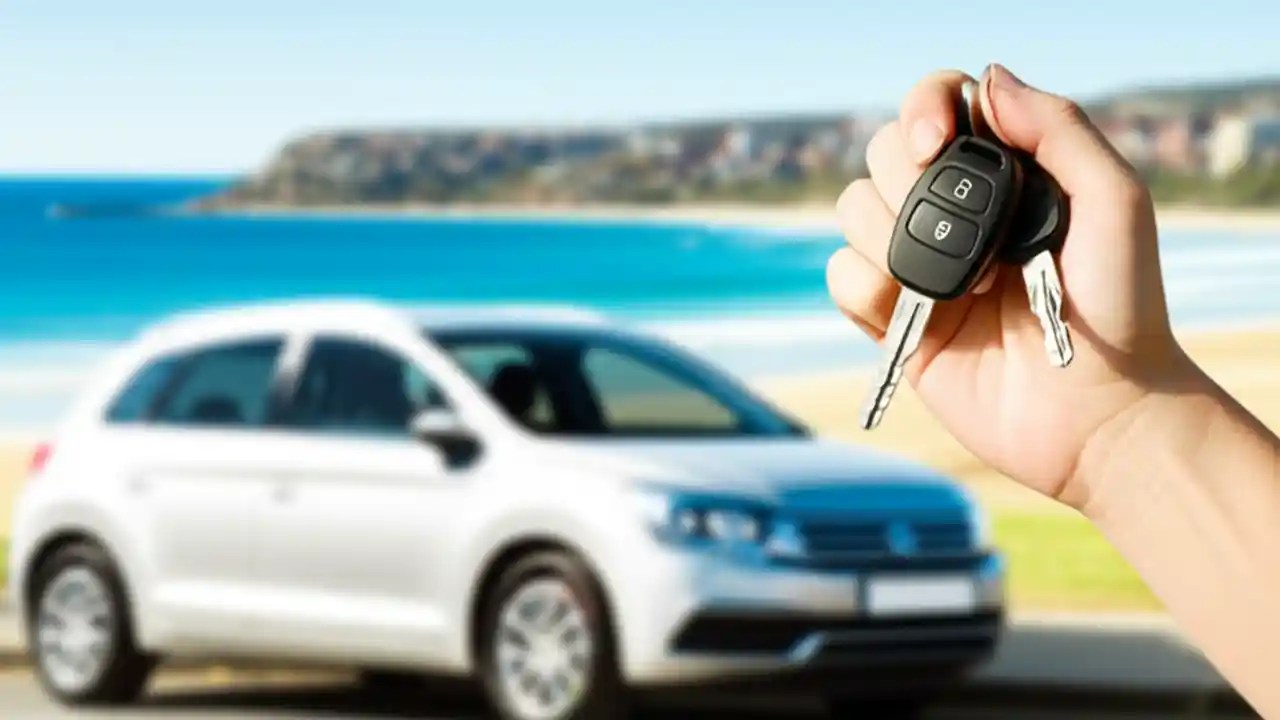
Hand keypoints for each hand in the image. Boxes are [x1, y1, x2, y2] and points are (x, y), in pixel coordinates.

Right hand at [828, 64, 1195, 506]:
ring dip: (893, 241)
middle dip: (911, 185)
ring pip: (853, 208)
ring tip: (961, 288)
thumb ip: (1059, 129)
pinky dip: (867, 287)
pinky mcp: (892, 317)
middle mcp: (954, 211)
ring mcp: (920, 263)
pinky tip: (923, 314)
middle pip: (882, 150)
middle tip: (971, 242)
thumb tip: (988, 81)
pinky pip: (841, 274)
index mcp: (1003, 172)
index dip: (924, 110)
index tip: (938, 145)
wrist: (1097, 414)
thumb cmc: (1121, 310)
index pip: (938, 105)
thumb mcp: (1115, 203)